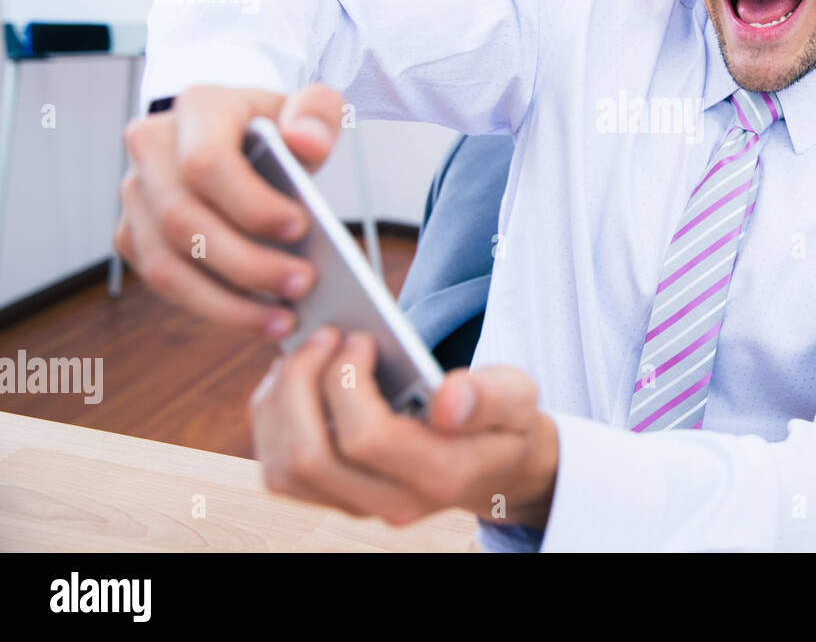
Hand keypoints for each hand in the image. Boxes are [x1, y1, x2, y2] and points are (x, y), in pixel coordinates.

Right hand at [114, 83, 345, 339]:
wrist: (245, 141)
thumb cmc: (278, 130)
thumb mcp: (310, 110)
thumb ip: (318, 114)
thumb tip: (307, 141)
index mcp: (197, 108)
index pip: (206, 163)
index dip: (250, 203)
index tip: (300, 227)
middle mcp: (151, 148)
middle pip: (184, 221)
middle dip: (247, 263)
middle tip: (303, 283)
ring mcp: (136, 195)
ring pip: (167, 265)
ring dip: (228, 302)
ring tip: (285, 319)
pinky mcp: (133, 236)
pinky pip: (166, 283)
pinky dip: (215, 308)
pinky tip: (262, 320)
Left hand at [249, 327, 557, 530]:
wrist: (495, 466)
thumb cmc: (503, 422)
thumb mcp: (517, 398)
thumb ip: (489, 396)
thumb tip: (447, 400)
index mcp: (439, 475)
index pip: (366, 438)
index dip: (347, 381)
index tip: (361, 339)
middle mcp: (392, 501)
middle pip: (309, 457)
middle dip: (301, 384)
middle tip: (325, 336)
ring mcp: (359, 504)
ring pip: (284, 469)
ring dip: (279, 403)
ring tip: (304, 354)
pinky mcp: (336, 497)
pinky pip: (280, 470)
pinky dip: (274, 420)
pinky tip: (295, 382)